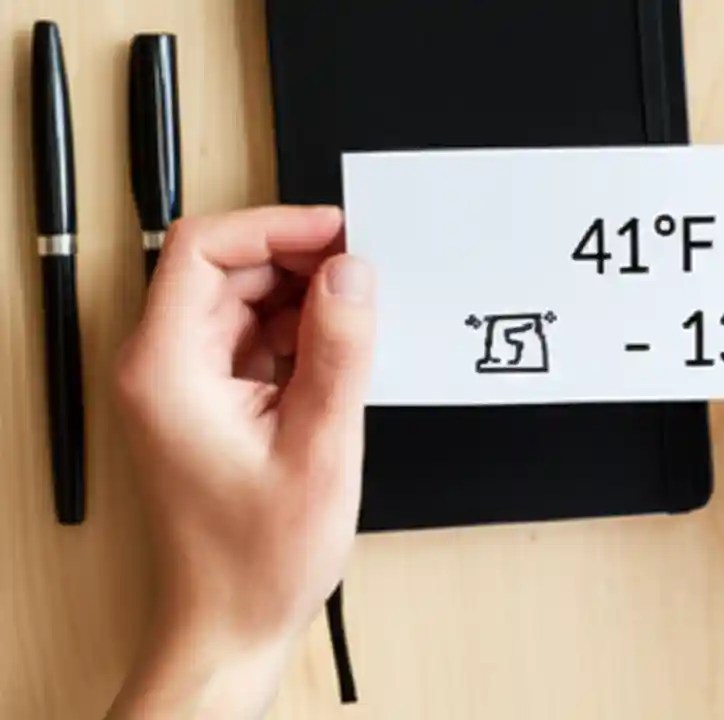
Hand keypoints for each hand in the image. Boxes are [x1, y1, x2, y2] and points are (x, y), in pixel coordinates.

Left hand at [109, 206, 374, 718]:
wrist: (232, 621)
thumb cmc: (255, 558)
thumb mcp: (318, 447)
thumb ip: (337, 352)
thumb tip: (352, 275)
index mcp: (168, 368)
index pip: (203, 250)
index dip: (274, 227)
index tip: (334, 231)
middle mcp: (164, 367)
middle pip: (224, 269)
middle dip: (297, 260)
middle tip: (362, 270)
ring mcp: (185, 383)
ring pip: (242, 300)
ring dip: (303, 297)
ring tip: (361, 314)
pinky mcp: (210, 400)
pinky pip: (253, 338)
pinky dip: (299, 333)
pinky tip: (341, 350)